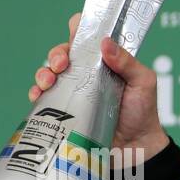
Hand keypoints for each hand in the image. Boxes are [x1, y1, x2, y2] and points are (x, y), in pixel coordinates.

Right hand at [29, 12, 169, 158]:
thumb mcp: (143, 83)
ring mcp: (74, 90)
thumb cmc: (143, 113)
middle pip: (63, 52)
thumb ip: (128, 63)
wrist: (137, 149)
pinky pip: (44, 97)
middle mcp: (86, 72)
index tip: (75, 35)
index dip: (78, 30)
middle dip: (57, 54)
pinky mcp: (65, 109)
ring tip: (48, 82)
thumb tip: (105, 43)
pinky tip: (38, 95)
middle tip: (61, 64)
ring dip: (44, 72)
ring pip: (50, 72)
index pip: (86, 36)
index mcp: (105, 60)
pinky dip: (36, 93)